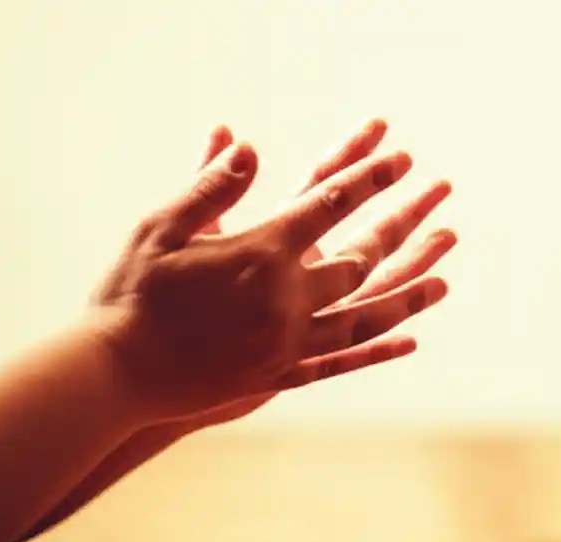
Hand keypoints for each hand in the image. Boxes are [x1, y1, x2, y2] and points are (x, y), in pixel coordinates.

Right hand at [91, 134, 448, 421]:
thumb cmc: (131, 293)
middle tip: (439, 203)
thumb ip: (210, 186)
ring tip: (445, 281)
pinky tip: (409, 341)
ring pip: (366, 316)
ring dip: (409, 295)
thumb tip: (249, 145)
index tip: (402, 157)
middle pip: (363, 258)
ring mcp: (288, 342)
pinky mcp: (280, 376)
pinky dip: (379, 351)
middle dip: (405, 225)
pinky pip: (343, 363)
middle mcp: (287, 298)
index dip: (368, 178)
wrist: (115, 373)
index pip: (328, 204)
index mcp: (261, 253)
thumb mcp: (161, 227)